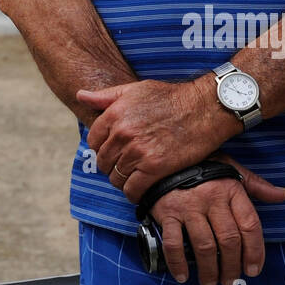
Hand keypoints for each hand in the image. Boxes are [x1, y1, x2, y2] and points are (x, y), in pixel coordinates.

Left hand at [77, 79, 225, 201]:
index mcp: (115, 114)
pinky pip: (133, 190)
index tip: (112, 151)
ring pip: (116, 178)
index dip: (101, 148)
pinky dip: (134, 194)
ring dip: (123, 180)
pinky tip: (141, 191)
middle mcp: (123, 133)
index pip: (93, 141)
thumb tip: (80, 95)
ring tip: (134, 177)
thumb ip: (105, 96)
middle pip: (103, 161)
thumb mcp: (135, 90)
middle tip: (124, 166)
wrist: (204, 108)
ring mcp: (138, 151)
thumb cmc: (171, 97)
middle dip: (111, 165)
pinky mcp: (155, 167)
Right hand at [147, 154, 284, 284]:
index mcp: (231, 189)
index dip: (255, 252)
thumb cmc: (202, 167)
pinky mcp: (167, 213)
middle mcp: (211, 198)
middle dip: (232, 266)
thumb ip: (256, 185)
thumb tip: (283, 195)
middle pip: (229, 240)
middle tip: (230, 279)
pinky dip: (178, 263)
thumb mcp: (231, 170)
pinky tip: (183, 276)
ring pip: (204, 246)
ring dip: (209, 270)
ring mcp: (188, 207)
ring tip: (210, 282)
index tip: (253, 269)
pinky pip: (174, 243)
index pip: (250, 225)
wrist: (164, 157)